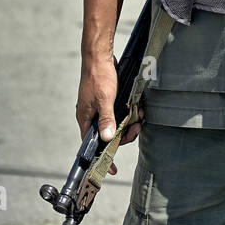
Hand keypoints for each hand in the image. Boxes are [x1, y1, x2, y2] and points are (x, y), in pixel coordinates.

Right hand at [76, 55, 143, 176]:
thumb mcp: (105, 99)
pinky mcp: (107, 101)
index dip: (104, 156)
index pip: (93, 145)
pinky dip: (128, 112)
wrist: (99, 56)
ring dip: (129, 122)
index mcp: (85, 119)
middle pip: (109, 135)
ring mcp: (99, 109)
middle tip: (136, 127)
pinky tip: (137, 107)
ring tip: (139, 114)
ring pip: (116, 124)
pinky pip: (119, 113)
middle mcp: (91, 116)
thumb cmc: (98, 76)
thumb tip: (107, 139)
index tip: (112, 169)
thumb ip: (106, 119)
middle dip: (124, 133)